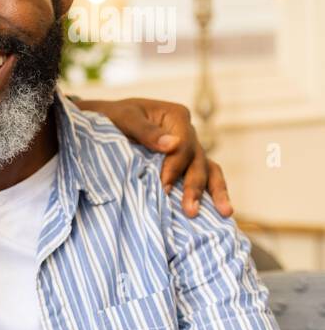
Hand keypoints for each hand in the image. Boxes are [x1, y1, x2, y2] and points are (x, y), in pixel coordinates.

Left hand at [78, 97, 231, 218]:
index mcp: (176, 116)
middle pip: (197, 161)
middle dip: (194, 187)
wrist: (104, 121)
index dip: (174, 167)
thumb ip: (145, 131)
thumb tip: (171, 145)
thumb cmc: (112, 118)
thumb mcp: (124, 118)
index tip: (163, 186)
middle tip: (190, 210)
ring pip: (208, 169)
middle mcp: (187, 132)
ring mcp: (189, 148)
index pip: (183, 146)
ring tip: (225, 213)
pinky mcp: (185, 162)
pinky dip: (211, 192)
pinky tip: (218, 211)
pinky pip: (204, 175)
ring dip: (216, 192)